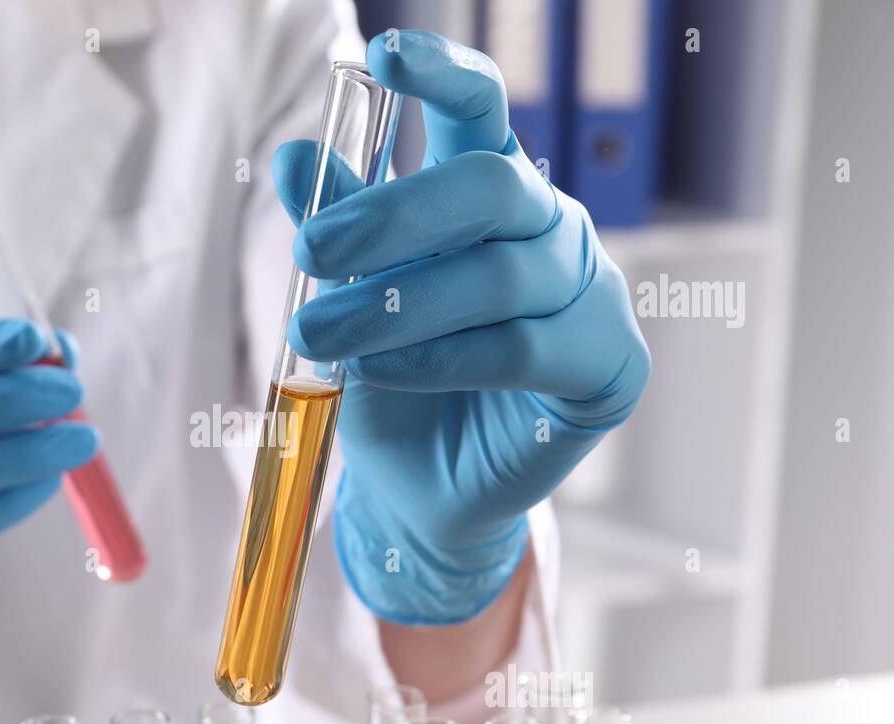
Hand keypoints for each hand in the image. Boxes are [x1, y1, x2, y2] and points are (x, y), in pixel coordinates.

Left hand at [272, 31, 649, 623]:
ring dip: (396, 305)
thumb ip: (337, 229)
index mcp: (492, 196)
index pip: (483, 113)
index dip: (443, 76)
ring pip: (497, 277)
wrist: (422, 490)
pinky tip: (381, 370)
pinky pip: (518, 350)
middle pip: (490, 188)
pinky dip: (439, 358)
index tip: (386, 57)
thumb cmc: (392, 382)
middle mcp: (549, 230)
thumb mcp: (353, 298)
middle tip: (312, 250)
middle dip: (394, 216)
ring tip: (320, 334)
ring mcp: (588, 294)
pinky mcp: (605, 367)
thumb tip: (294, 157)